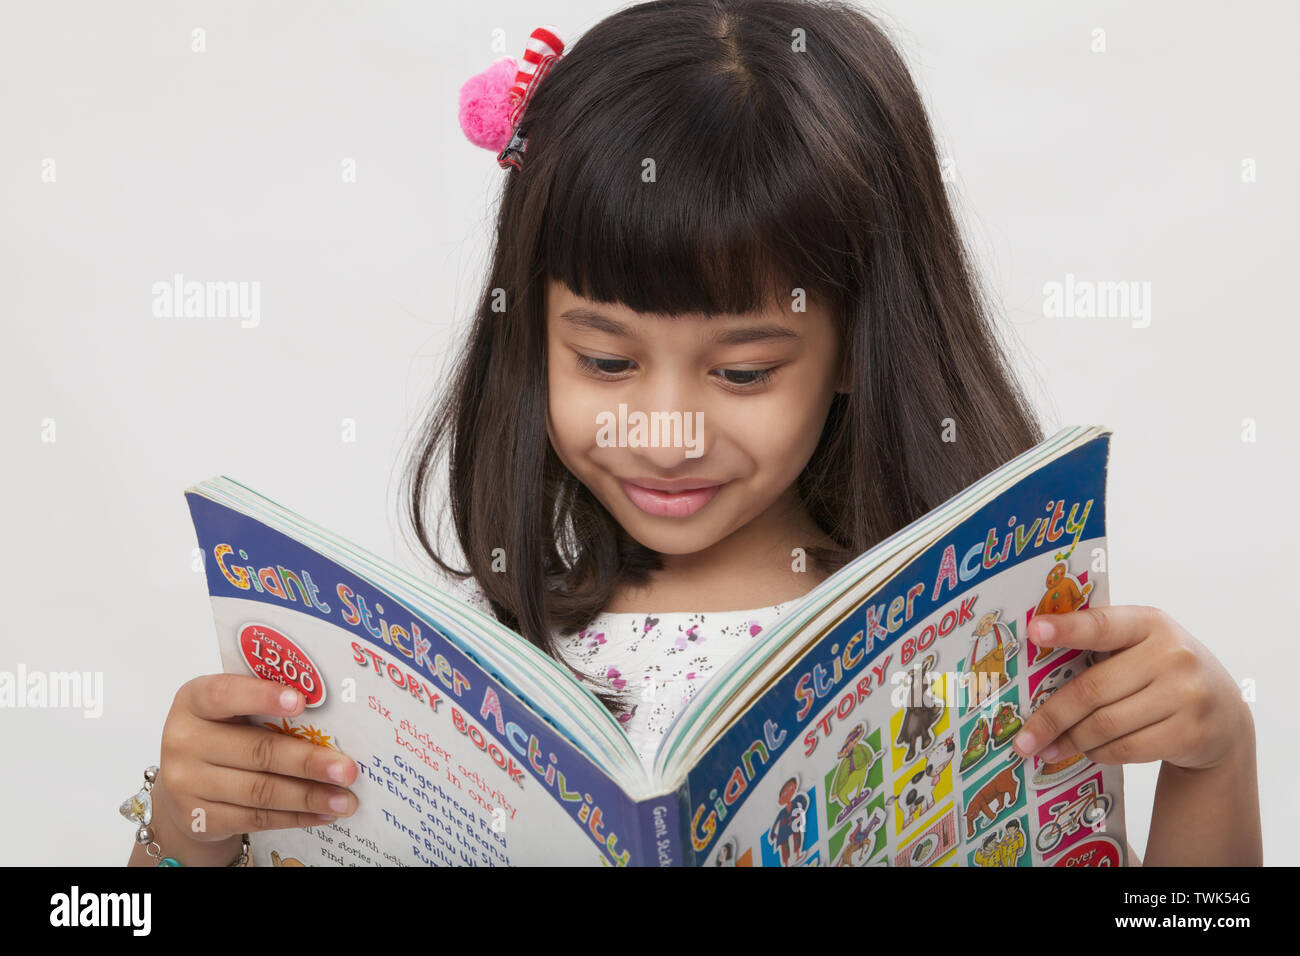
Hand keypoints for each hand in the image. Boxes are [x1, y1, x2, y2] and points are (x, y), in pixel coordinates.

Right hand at [155, 673, 359, 847]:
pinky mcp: (197, 818)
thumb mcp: (232, 710)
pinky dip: (295, 816)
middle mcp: (183, 740)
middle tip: (348, 769)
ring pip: (260, 791)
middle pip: (257, 750)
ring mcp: (186, 783)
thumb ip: (267, 705)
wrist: (183, 782)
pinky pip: (255, 818)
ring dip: (310, 796)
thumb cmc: (222, 733)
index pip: (225, 694)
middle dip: (309, 761)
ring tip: (345, 799)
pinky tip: (322, 813)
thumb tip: (331, 715)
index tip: (301, 702)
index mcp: (194, 700)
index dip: (262, 696)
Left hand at [1011, 605, 1248, 771]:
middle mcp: (1173, 655)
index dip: (1067, 628)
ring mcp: (1186, 695)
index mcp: (1150, 623)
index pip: (1102, 624)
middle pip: (1092, 690)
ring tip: (1052, 748)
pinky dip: (1099, 753)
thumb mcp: (1142, 646)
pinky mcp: (1190, 732)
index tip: (1034, 631)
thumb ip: (1100, 648)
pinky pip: (1126, 748)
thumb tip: (1036, 673)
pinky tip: (1089, 751)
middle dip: (1052, 718)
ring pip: (1105, 725)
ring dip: (1072, 740)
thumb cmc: (1163, 673)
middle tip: (1024, 739)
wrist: (1224, 714)